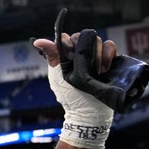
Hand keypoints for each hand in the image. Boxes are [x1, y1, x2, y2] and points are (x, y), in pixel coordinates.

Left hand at [34, 29, 116, 148]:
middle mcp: (80, 54)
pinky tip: (105, 69)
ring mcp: (95, 55)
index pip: (66, 38)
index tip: (71, 58)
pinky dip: (109, 55)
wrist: (90, 112)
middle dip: (84, 51)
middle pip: (83, 36)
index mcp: (65, 56)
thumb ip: (53, 56)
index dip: (69, 45)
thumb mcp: (59, 77)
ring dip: (97, 56)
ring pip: (97, 40)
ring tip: (96, 72)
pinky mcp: (109, 59)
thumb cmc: (70, 96)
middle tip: (84, 68)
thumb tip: (37, 41)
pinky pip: (110, 45)